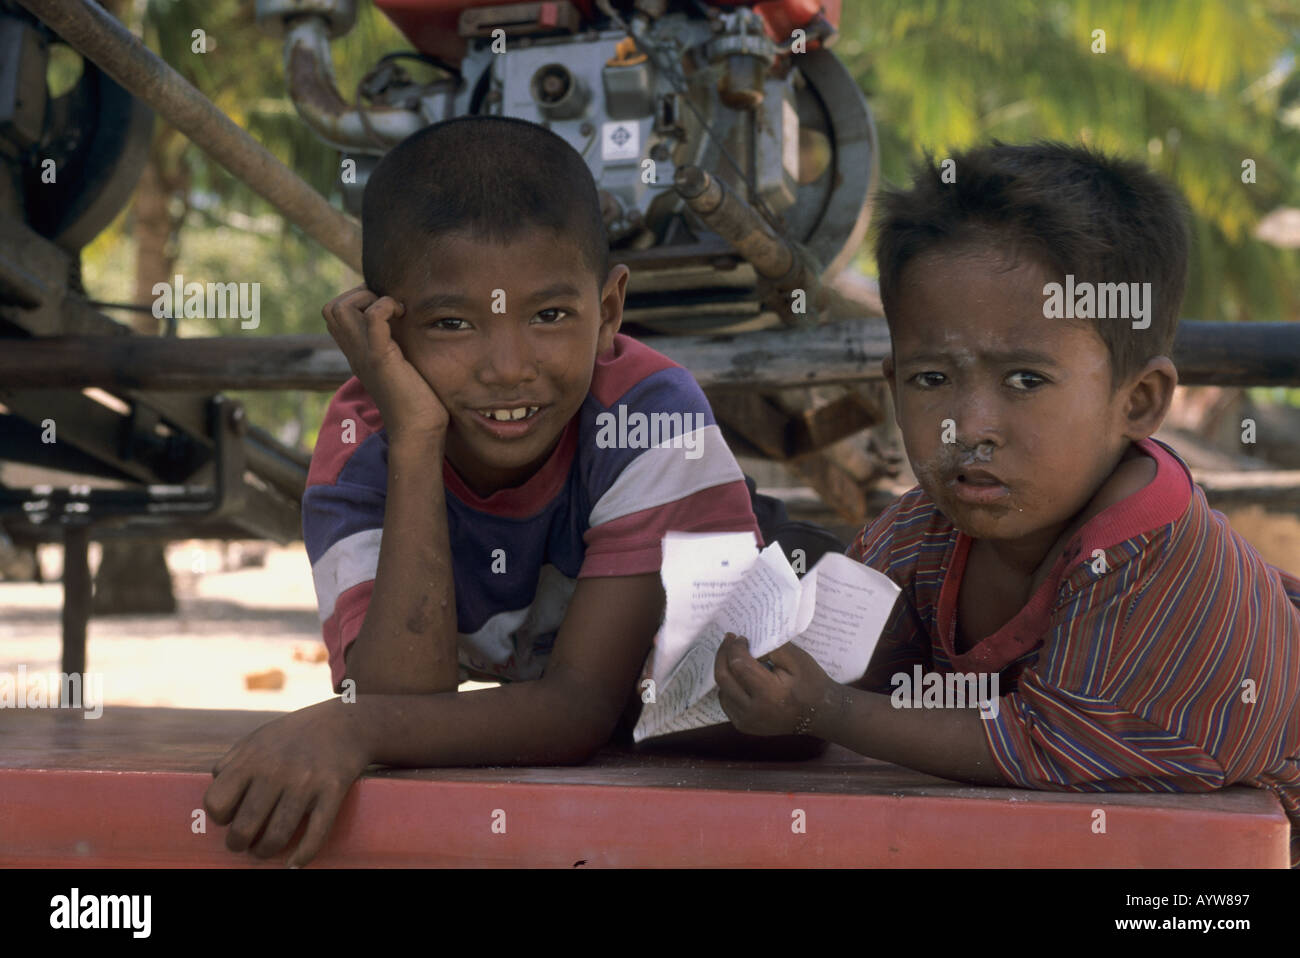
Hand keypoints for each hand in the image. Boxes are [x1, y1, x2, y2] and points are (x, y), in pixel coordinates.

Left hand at [204, 698, 370, 866]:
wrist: (345, 722)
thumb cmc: (294, 734)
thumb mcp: (257, 738)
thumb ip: (232, 763)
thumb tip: (216, 795)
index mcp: (252, 758)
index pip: (217, 802)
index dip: (219, 817)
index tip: (229, 818)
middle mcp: (276, 771)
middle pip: (243, 827)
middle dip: (238, 843)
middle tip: (243, 843)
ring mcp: (306, 782)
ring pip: (276, 836)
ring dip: (265, 852)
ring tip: (264, 851)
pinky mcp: (332, 790)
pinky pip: (315, 834)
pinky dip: (302, 856)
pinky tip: (294, 864)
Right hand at [322, 285, 448, 442]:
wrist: (418, 432)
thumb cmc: (418, 403)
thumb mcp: (399, 368)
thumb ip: (394, 350)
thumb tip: (409, 331)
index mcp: (357, 354)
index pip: (334, 316)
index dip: (357, 300)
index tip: (386, 307)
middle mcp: (354, 353)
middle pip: (330, 308)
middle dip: (359, 294)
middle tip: (389, 306)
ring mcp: (364, 355)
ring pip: (340, 308)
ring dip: (368, 298)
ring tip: (395, 309)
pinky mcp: (381, 359)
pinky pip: (372, 319)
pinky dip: (385, 306)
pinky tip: (403, 313)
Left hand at [715, 633, 833, 736]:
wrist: (819, 714)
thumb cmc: (810, 683)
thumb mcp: (796, 659)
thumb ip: (771, 647)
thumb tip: (746, 643)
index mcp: (769, 694)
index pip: (739, 665)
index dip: (735, 648)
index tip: (740, 637)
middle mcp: (754, 711)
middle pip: (723, 677)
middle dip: (723, 654)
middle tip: (729, 640)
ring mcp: (747, 721)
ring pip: (721, 689)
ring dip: (725, 670)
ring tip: (736, 657)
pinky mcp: (744, 726)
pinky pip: (726, 701)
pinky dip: (729, 686)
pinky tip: (740, 677)